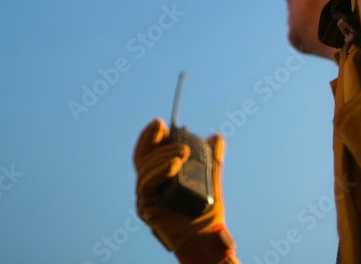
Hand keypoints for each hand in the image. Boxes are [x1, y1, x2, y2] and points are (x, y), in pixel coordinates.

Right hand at [134, 118, 232, 254]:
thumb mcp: (211, 179)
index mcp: (161, 176)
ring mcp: (146, 196)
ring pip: (146, 168)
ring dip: (163, 155)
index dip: (153, 136)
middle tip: (163, 127)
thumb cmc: (206, 213)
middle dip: (150, 139)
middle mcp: (150, 185)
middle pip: (143, 156)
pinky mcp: (146, 207)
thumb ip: (212, 159)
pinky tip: (174, 164)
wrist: (207, 237)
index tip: (161, 123)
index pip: (151, 151)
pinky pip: (148, 184)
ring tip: (183, 151)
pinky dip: (160, 171)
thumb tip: (217, 137)